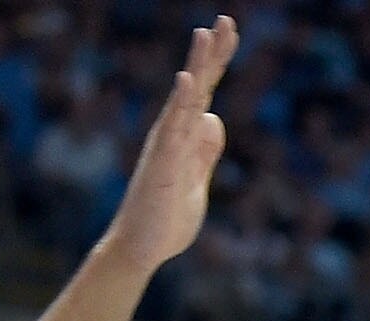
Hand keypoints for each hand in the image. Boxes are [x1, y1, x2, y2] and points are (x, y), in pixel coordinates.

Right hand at [99, 16, 237, 276]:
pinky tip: (187, 81)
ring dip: (195, 68)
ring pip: (184, 100)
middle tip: (225, 20)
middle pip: (196, 87)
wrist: (141, 250)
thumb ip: (205, 151)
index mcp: (185, 138)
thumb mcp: (196, 180)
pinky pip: (172, 129)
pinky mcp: (163, 165)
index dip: (217, 62)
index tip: (228, 31)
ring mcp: (167, 147)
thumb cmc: (165, 218)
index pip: (205, 92)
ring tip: (205, 35)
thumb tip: (214, 119)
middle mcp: (173, 134)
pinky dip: (180, 104)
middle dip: (211, 54)